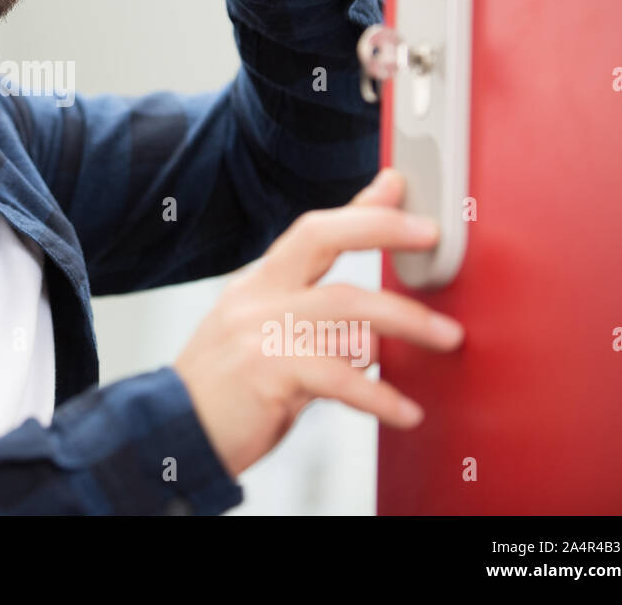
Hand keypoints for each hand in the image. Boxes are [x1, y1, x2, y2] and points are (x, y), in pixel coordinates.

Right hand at [172, 168, 463, 478]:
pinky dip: (380, 394)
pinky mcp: (267, 374)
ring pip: (347, 309)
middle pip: (323, 240)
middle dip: (382, 229)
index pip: (312, 230)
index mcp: (257, 285)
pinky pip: (340, 376)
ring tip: (446, 337)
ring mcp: (259, 332)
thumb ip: (309, 316)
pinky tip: (405, 410)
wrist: (174, 435)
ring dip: (407, 322)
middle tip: (431, 237)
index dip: (360, 208)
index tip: (399, 186)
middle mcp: (257, 298)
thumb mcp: (262, 339)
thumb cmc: (227, 393)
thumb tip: (363, 307)